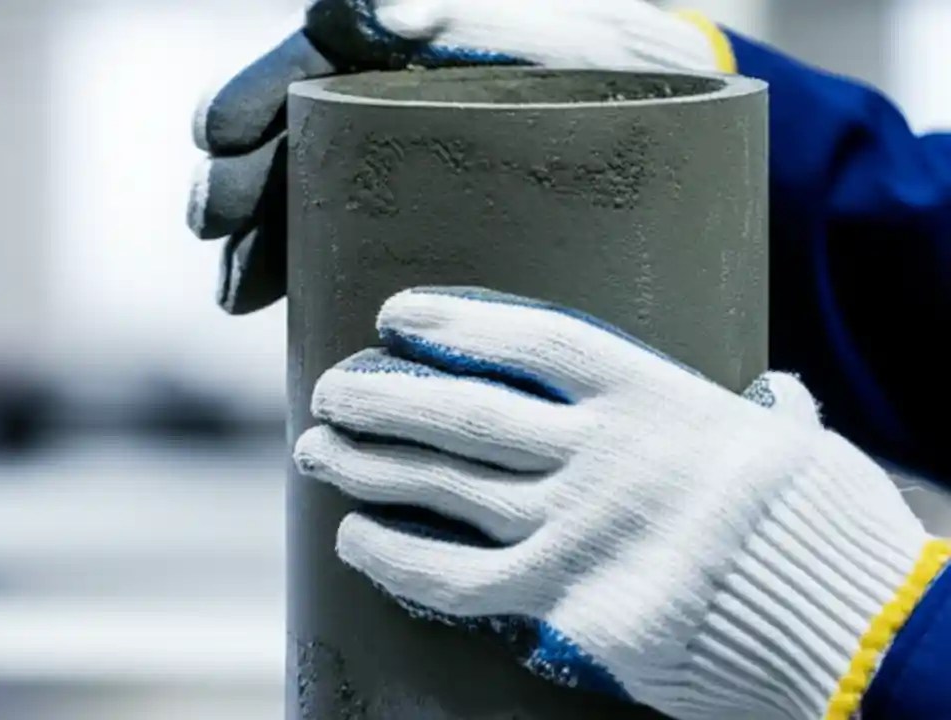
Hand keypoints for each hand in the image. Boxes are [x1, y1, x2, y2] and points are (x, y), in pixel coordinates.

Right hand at [187, 1, 733, 313]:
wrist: (680, 154)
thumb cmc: (629, 83)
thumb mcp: (564, 44)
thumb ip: (473, 21)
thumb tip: (374, 13)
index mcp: (409, 42)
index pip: (305, 61)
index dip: (249, 95)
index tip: (218, 137)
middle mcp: (390, 101)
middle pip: (286, 133)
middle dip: (238, 176)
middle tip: (212, 222)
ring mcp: (394, 168)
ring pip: (298, 195)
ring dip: (253, 239)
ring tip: (233, 291)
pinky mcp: (408, 225)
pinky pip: (335, 242)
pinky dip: (294, 271)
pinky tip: (267, 305)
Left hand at [293, 287, 934, 719]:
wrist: (853, 631)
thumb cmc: (822, 531)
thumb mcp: (792, 446)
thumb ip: (757, 413)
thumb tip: (771, 393)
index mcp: (652, 398)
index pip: (528, 344)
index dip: (454, 322)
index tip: (396, 315)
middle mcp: (602, 455)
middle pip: (462, 414)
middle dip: (381, 398)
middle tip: (327, 390)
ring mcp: (578, 528)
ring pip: (442, 488)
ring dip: (367, 467)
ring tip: (316, 452)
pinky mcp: (567, 603)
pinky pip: (456, 578)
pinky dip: (396, 557)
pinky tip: (356, 539)